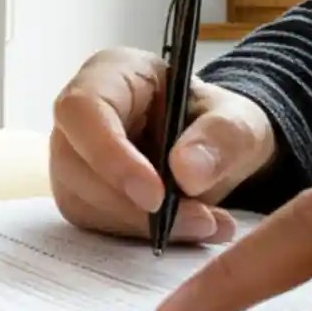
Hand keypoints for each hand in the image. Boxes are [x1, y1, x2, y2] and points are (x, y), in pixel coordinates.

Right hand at [50, 48, 277, 242]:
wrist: (214, 150)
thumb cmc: (217, 122)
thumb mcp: (239, 121)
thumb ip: (221, 138)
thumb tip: (186, 172)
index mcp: (110, 75)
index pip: (82, 111)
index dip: (109, 155)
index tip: (155, 196)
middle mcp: (78, 118)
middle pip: (75, 164)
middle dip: (133, 205)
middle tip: (200, 220)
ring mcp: (73, 158)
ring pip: (82, 201)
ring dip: (142, 225)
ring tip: (206, 224)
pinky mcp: (80, 195)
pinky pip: (96, 225)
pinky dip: (141, 235)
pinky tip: (185, 229)